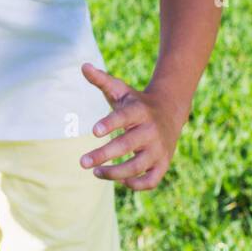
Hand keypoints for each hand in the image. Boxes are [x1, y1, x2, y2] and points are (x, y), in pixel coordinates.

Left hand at [78, 63, 187, 189]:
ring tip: (95, 172)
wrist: (169, 112)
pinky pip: (151, 180)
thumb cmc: (136, 102)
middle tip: (82, 162)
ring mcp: (159, 150)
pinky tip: (119, 181)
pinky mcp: (163, 164)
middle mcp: (151, 131)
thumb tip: (83, 65)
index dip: (109, 123)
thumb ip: (102, 80)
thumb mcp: (121, 89)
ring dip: (116, 173)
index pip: (124, 117)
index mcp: (139, 111)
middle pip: (127, 145)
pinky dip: (136, 184)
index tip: (93, 131)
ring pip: (138, 166)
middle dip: (104, 155)